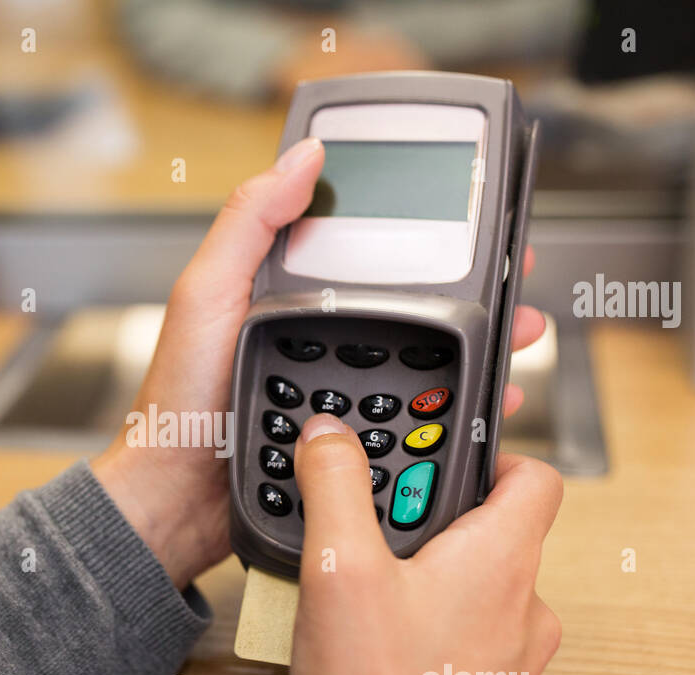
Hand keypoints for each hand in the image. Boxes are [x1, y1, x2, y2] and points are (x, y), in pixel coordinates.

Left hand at [93, 139, 545, 588]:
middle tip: (516, 292)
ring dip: (476, 354)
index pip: (370, 253)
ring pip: (425, 364)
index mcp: (290, 298)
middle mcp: (320, 340)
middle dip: (472, 300)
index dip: (426, 239)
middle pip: (413, 310)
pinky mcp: (350, 441)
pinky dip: (455, 413)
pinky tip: (486, 408)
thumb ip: (250, 224)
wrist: (177, 497)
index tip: (478, 230)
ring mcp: (337, 391)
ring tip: (517, 344)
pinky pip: (413, 421)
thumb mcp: (208, 296)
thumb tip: (305, 157)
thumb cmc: (179, 399)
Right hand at [289, 422, 562, 674]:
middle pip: (492, 532)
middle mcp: (524, 610)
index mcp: (503, 561)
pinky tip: (372, 655)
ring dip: (425, 579)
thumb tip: (330, 436)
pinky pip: (464, 641)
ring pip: (475, 590)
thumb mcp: (338, 572)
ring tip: (358, 600)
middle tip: (366, 538)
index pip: (536, 474)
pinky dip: (426, 631)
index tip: (434, 459)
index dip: (489, 453)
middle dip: (428, 523)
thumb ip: (335, 486)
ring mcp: (512, 663)